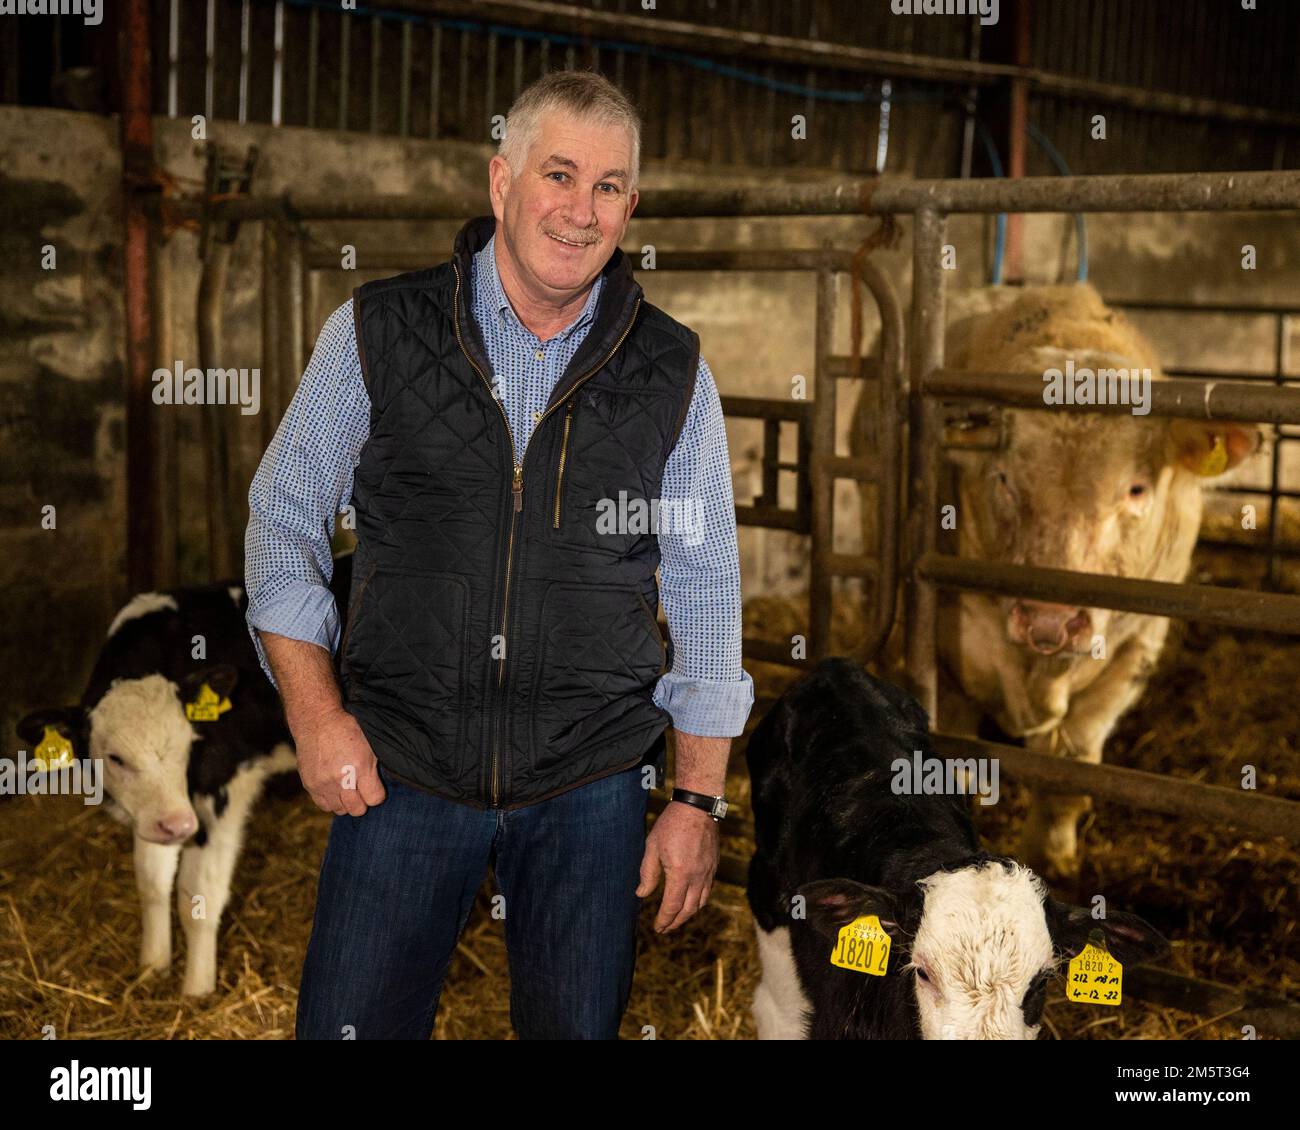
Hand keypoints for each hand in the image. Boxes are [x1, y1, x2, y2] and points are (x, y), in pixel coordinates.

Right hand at [291, 707, 385, 816]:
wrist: (317, 721)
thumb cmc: (348, 729)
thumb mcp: (370, 744)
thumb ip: (374, 768)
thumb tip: (381, 786)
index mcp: (359, 768)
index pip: (374, 799)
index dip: (378, 795)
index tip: (376, 789)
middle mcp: (340, 779)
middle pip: (357, 810)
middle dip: (363, 802)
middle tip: (362, 791)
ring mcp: (323, 784)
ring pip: (340, 810)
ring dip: (346, 803)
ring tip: (347, 789)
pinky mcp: (310, 784)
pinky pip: (323, 805)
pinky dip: (331, 800)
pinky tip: (335, 789)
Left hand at [636, 801, 718, 931]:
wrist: (697, 807)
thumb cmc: (672, 824)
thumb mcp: (652, 846)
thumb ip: (647, 873)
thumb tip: (641, 894)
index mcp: (680, 874)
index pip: (672, 906)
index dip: (664, 920)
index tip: (657, 927)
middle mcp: (697, 877)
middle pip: (688, 910)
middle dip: (676, 922)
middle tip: (665, 928)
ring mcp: (708, 872)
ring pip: (700, 903)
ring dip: (688, 914)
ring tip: (677, 919)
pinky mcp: (714, 866)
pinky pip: (708, 891)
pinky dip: (698, 901)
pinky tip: (690, 901)